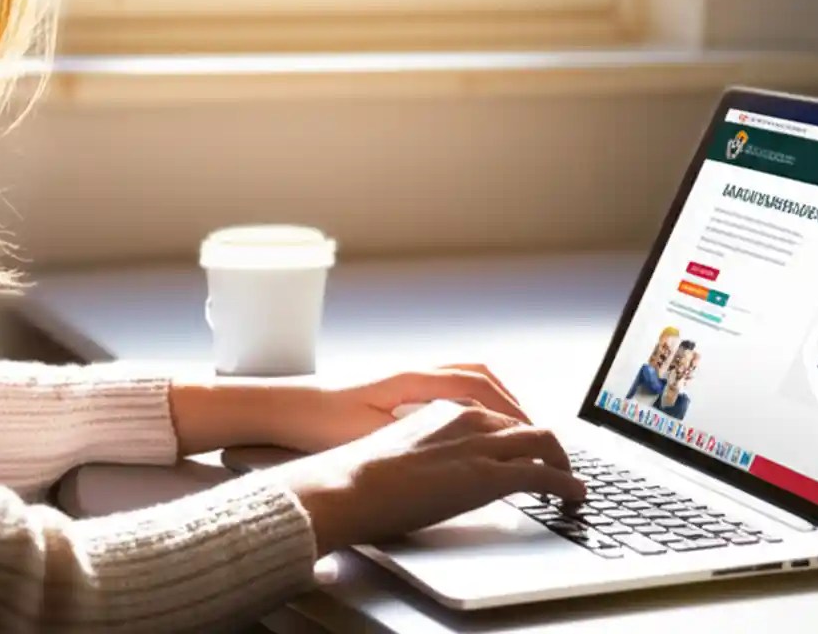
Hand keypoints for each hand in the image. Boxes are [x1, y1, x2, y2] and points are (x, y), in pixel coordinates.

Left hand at [271, 364, 530, 452]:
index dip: (509, 407)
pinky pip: (449, 389)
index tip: (531, 430)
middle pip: (479, 375)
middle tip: (535, 431)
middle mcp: (413, 371)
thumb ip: (417, 437)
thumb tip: (459, 445)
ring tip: (513, 429)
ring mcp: (406, 378)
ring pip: (464, 379)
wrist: (282, 408)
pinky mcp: (397, 391)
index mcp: (412, 379)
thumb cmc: (321, 421)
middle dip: (511, 402)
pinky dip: (472, 403)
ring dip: (493, 400)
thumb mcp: (372, 434)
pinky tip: (473, 428)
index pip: (476, 384)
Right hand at [277, 401, 584, 553]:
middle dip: (546, 445)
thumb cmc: (360, 475)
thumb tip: (434, 471)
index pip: (495, 416)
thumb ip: (425, 450)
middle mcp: (467, 419)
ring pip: (542, 441)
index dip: (515, 435)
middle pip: (525, 424)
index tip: (523, 450)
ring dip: (562, 461)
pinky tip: (574, 496)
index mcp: (444, 411)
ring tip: (571, 482)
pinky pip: (544, 474)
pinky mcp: (489, 475)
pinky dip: (566, 484)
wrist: (349, 486)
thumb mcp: (398, 449)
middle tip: (556, 464)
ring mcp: (481, 444)